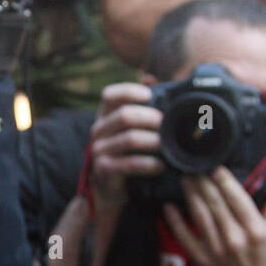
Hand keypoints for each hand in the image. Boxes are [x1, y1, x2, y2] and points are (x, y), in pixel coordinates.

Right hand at [88, 82, 163, 205]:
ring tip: (166, 145)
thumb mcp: (129, 128)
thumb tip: (150, 77)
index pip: (110, 95)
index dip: (130, 91)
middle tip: (165, 123)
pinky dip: (149, 164)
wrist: (107, 188)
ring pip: (129, 139)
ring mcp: (99, 150)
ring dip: (153, 141)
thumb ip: (140, 105)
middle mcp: (98, 130)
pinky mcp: (104, 169)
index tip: (149, 96)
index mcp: (104, 116)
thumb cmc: (124, 153)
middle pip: (124, 115)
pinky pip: (130, 164)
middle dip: (149, 118)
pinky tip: (161, 166)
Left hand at [163, 170, 265, 265]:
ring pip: (199, 215)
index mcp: (255, 230)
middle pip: (215, 202)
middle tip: (192, 164)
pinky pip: (185, 237)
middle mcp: (235, 238)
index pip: (237, 197)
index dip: (223, 179)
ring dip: (189, 194)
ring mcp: (217, 250)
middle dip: (202, 181)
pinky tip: (168, 206)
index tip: (214, 164)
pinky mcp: (202, 260)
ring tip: (183, 177)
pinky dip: (175, 221)